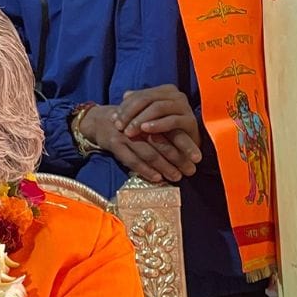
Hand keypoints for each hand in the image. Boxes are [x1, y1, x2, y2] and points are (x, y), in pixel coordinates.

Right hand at [79, 94, 197, 183]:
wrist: (99, 120)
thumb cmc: (128, 122)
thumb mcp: (145, 119)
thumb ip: (162, 128)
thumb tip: (187, 143)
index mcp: (151, 118)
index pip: (173, 132)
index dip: (186, 145)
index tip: (197, 158)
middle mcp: (141, 127)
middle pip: (163, 144)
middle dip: (179, 159)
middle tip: (191, 171)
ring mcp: (127, 136)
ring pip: (149, 153)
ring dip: (164, 167)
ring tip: (177, 177)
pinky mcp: (115, 145)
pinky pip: (132, 160)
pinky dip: (145, 170)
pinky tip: (157, 178)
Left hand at [116, 85, 203, 167]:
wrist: (185, 143)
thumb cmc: (162, 129)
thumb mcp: (147, 117)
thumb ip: (136, 105)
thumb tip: (125, 95)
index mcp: (165, 91)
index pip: (140, 95)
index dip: (125, 107)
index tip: (112, 120)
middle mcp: (176, 95)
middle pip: (148, 99)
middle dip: (130, 113)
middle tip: (119, 127)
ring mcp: (184, 107)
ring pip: (158, 108)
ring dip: (141, 120)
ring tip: (129, 131)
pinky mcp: (190, 121)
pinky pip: (173, 120)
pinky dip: (157, 125)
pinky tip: (145, 130)